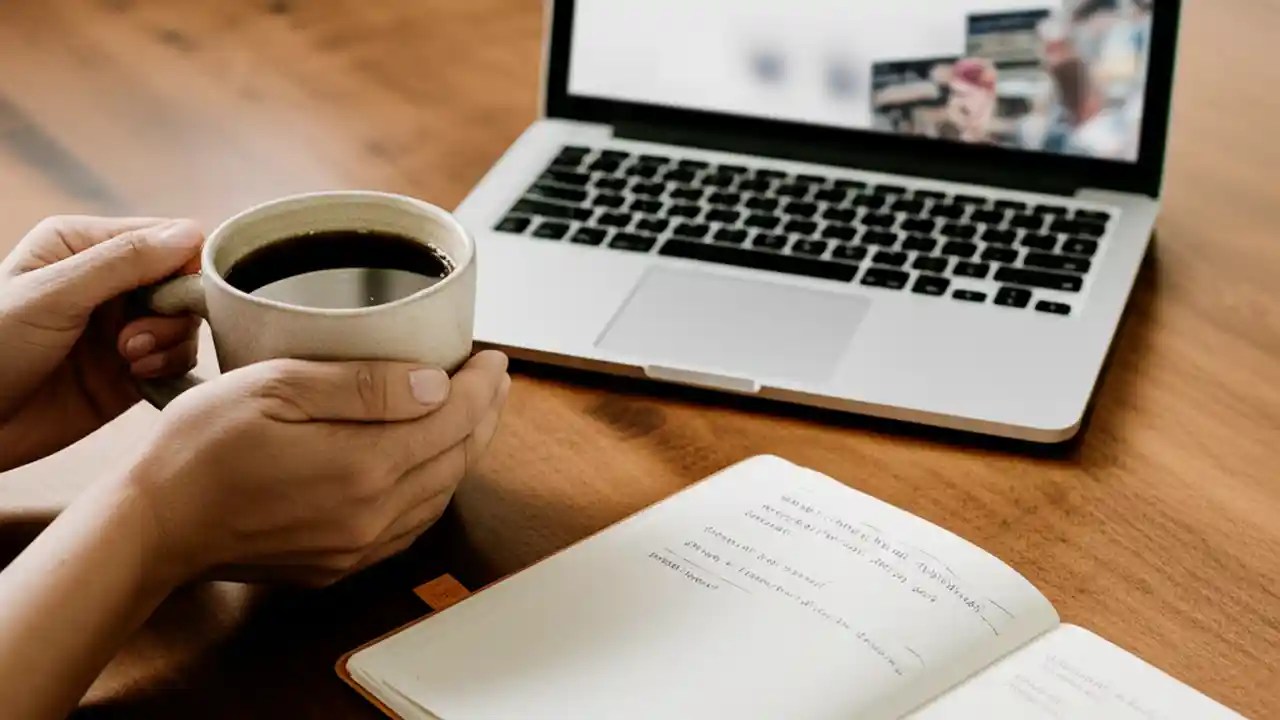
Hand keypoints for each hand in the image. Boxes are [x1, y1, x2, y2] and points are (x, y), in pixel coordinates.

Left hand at [0, 216, 204, 470]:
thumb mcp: (54, 295)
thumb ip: (123, 261)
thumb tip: (193, 234)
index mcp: (83, 245)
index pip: (166, 238)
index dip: (182, 265)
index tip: (172, 298)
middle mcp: (108, 283)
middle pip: (182, 283)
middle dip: (172, 311)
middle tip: (135, 338)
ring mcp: (121, 328)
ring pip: (185, 324)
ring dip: (169, 342)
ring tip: (130, 360)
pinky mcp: (131, 371)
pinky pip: (177, 361)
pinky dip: (170, 367)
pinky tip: (138, 377)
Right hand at [123, 350, 510, 587]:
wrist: (153, 526)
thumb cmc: (200, 448)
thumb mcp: (277, 387)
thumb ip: (363, 386)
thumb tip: (436, 384)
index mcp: (364, 466)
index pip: (453, 419)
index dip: (481, 385)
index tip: (492, 359)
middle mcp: (373, 514)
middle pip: (457, 459)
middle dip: (483, 415)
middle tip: (492, 381)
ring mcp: (359, 547)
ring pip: (440, 494)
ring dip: (463, 452)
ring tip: (472, 414)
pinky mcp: (341, 564)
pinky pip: (412, 525)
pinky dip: (434, 488)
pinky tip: (430, 465)